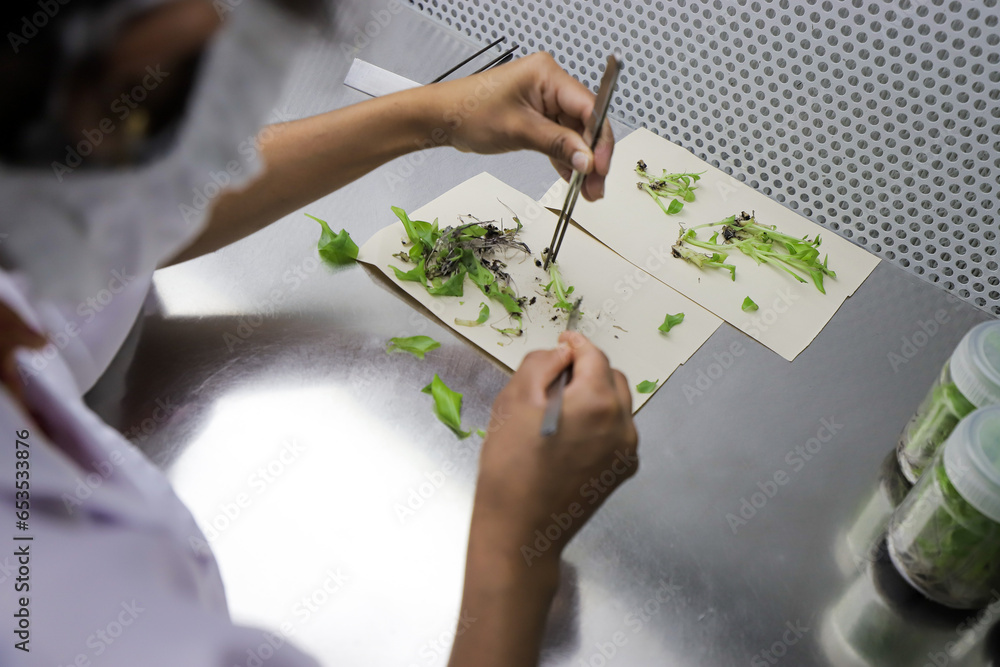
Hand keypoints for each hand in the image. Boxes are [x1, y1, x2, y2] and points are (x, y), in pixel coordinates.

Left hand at [428, 52, 614, 201]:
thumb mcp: (518, 130)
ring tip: (587, 189)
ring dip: (581, 162)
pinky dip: (565, 158)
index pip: (589, 106)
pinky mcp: (537, 116)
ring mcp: (544, 100)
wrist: (442, 118)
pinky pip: (559, 138)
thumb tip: (586, 159)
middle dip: (592, 156)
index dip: (600, 139)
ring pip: (575, 134)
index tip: (601, 165)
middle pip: (586, 123)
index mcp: (548, 74)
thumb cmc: (468, 111)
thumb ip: (556, 145)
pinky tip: (571, 178)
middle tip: (596, 185)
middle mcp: (550, 84)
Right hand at [472, 331, 638, 566]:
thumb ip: (542, 363)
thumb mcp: (514, 400)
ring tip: (560, 408)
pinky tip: (569, 435)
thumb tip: (563, 352)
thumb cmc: (510, 466)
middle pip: (612, 379)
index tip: (564, 341)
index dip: (576, 344)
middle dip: (588, 370)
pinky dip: (599, 423)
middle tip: (555, 376)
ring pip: (617, 406)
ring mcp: (626, 452)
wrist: (519, 530)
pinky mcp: (621, 472)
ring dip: (595, 396)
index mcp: (598, 402)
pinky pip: (616, 432)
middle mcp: (622, 425)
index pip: (594, 356)